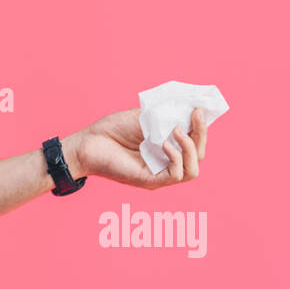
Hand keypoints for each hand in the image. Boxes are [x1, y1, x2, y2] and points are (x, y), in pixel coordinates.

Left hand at [66, 106, 207, 189]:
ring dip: (191, 147)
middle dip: (201, 134)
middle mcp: (166, 164)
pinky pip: (176, 175)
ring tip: (177, 130)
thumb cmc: (112, 131)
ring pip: (193, 170)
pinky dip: (176, 158)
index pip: (195, 144)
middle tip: (196, 114)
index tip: (200, 109)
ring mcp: (159, 174)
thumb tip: (189, 106)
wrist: (88, 143)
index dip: (202, 128)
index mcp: (166, 149)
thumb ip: (165, 115)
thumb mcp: (144, 118)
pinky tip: (165, 144)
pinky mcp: (150, 182)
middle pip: (199, 156)